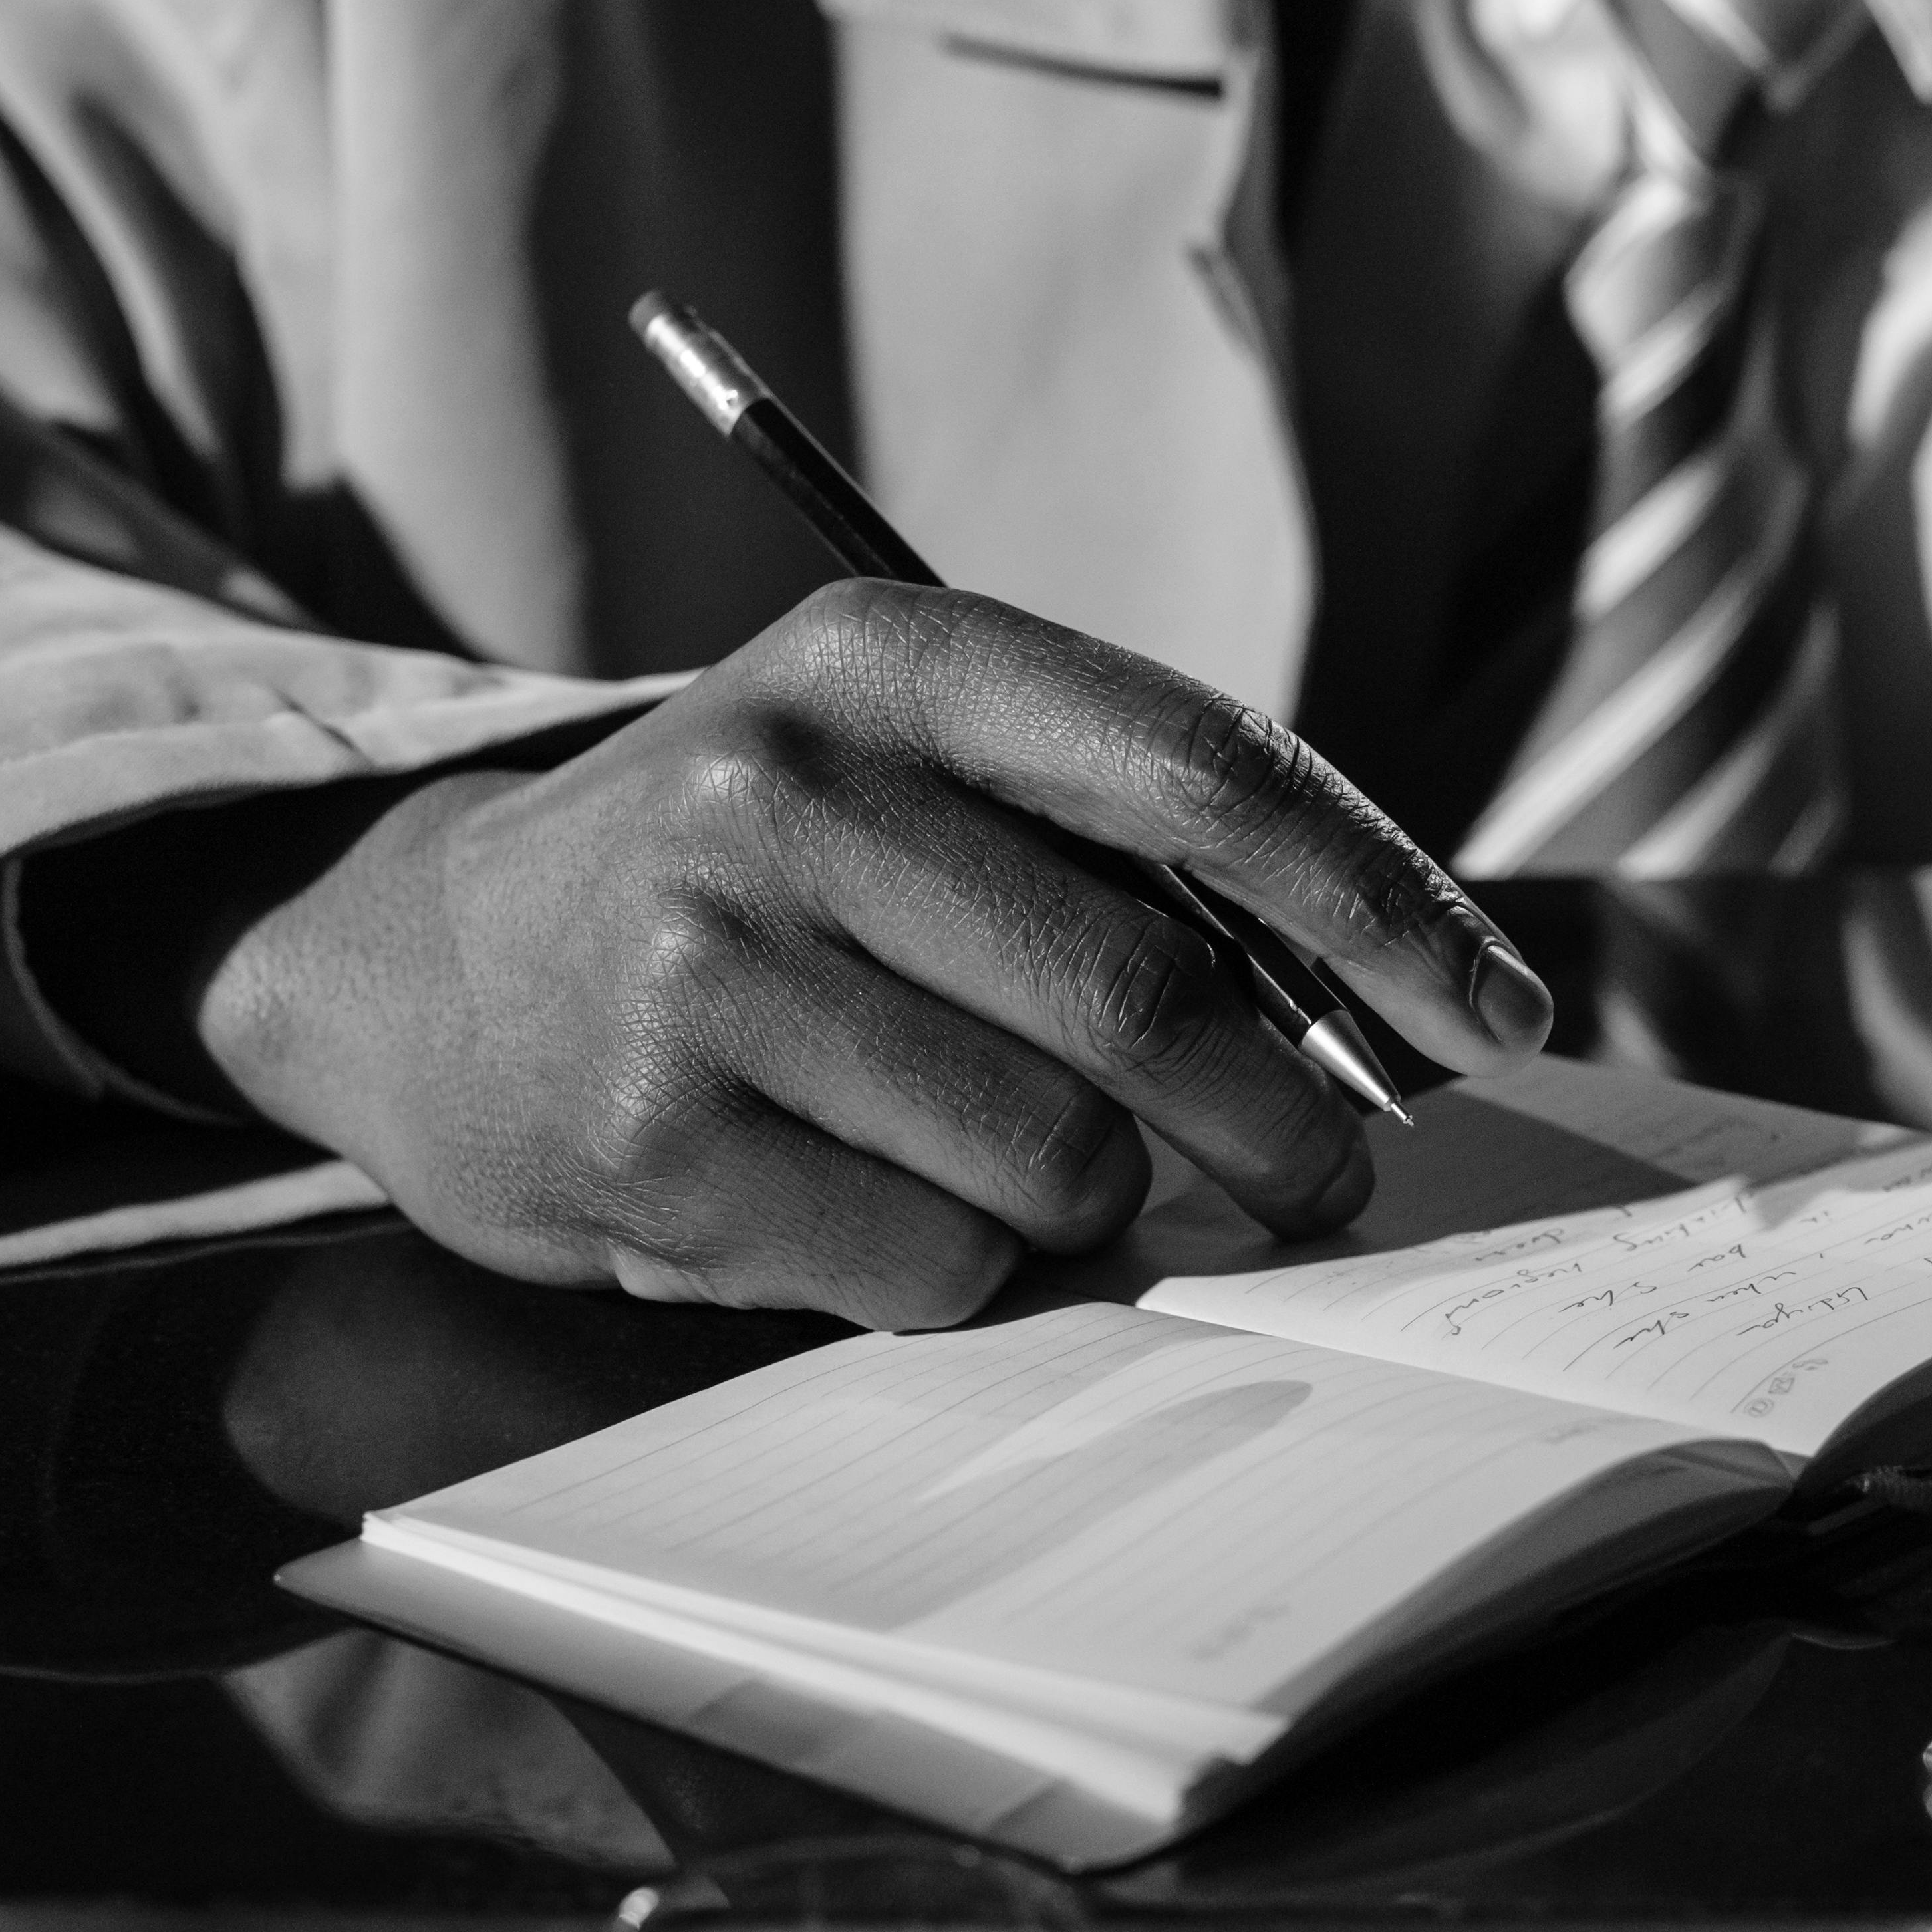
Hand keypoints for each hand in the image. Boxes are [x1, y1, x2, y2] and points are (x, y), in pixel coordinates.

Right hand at [193, 582, 1553, 1327]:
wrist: (433, 970)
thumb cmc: (752, 876)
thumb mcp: (911, 772)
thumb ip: (1125, 853)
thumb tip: (1385, 1015)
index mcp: (890, 658)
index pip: (1214, 773)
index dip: (1391, 904)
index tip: (1497, 1012)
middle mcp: (787, 788)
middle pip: (1153, 1001)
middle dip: (1287, 1118)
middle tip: (1328, 1171)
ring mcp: (707, 972)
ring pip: (1058, 1159)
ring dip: (1107, 1204)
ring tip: (1040, 1167)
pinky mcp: (660, 1147)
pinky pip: (941, 1266)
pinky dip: (979, 1273)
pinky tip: (901, 1208)